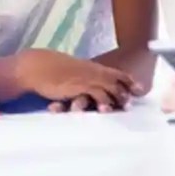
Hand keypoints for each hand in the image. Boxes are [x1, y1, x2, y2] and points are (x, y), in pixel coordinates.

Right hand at [17, 49, 139, 111]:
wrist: (35, 66)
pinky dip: (102, 100)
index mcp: (89, 67)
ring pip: (108, 86)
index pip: (114, 73)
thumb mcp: (70, 73)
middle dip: (126, 90)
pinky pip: (93, 93)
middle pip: (115, 80)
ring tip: (126, 107)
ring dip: (118, 96)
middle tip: (135, 101)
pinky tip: (106, 110)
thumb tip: (87, 89)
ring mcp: (85, 78)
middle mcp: (90, 71)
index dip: (127, 80)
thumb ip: (81, 78)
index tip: (139, 88)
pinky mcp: (77, 86)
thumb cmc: (49, 71)